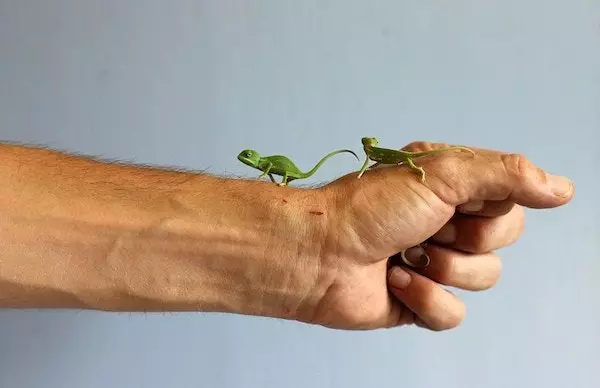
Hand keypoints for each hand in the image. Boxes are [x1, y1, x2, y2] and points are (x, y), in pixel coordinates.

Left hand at [303, 141, 573, 329]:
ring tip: (404, 255)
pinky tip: (395, 281)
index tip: (452, 203)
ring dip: (443, 269)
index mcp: (449, 187)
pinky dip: (424, 299)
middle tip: (425, 229)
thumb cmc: (368, 208)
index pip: (507, 200)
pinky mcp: (418, 300)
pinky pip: (454, 313)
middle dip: (466, 239)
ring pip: (483, 278)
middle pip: (501, 240)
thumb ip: (506, 176)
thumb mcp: (442, 175)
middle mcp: (443, 221)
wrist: (317, 254)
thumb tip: (562, 188)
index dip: (487, 208)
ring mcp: (432, 262)